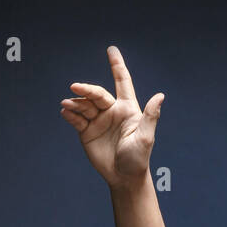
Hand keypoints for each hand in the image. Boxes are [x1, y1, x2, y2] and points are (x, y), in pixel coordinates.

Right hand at [61, 45, 164, 188]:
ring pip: (85, 105)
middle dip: (86, 89)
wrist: (124, 177)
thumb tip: (160, 96)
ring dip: (75, 103)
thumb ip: (150, 116)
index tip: (111, 49)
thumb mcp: (146, 137)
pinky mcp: (87, 132)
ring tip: (67, 105)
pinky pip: (76, 119)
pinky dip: (70, 114)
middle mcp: (112, 111)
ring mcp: (98, 121)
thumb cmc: (138, 158)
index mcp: (127, 109)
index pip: (122, 82)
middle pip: (97, 94)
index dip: (117, 65)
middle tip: (75, 87)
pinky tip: (66, 112)